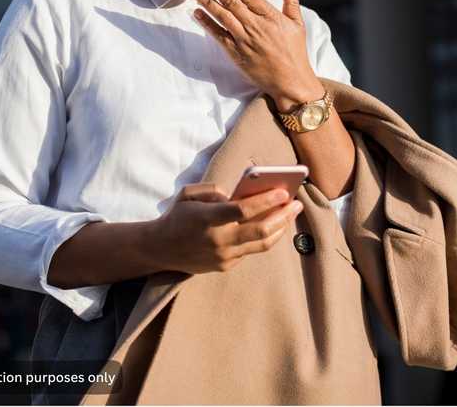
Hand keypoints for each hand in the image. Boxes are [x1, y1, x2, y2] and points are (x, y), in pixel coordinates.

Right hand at [147, 183, 301, 274]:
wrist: (159, 249)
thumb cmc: (178, 215)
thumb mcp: (189, 194)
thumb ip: (215, 190)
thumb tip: (240, 194)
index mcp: (208, 219)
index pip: (243, 210)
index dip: (266, 201)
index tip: (284, 191)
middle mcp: (218, 240)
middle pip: (260, 230)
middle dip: (283, 216)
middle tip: (297, 204)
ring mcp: (223, 256)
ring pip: (262, 244)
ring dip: (281, 228)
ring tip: (291, 214)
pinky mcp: (225, 266)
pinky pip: (251, 250)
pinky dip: (265, 237)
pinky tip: (275, 225)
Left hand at [190, 0, 323, 106]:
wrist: (290, 81)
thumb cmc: (295, 52)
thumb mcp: (298, 25)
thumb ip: (292, 2)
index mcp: (271, 17)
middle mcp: (256, 26)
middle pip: (232, 2)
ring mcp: (244, 40)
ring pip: (222, 16)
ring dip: (207, 1)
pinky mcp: (236, 53)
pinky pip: (218, 35)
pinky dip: (207, 23)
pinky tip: (197, 13)